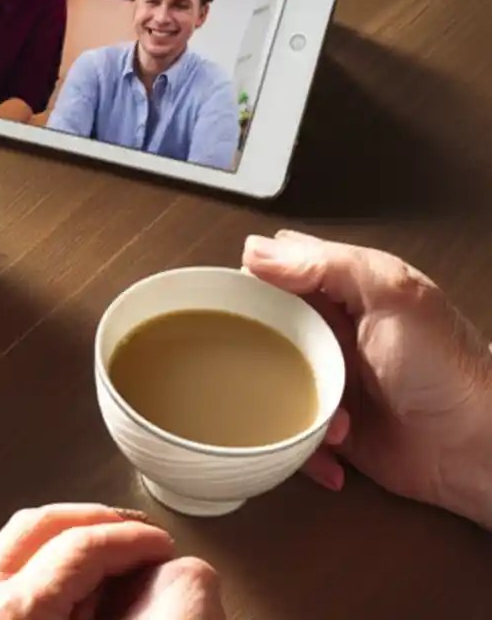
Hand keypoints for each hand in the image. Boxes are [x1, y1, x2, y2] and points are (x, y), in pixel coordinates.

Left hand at [0, 504, 224, 619]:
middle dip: (97, 520)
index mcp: (12, 610)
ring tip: (109, 543)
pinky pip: (2, 562)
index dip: (132, 539)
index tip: (162, 544)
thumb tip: (180, 574)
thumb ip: (142, 604)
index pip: (81, 546)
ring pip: (16, 536)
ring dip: (67, 532)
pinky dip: (40, 555)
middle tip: (139, 531)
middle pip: (40, 525)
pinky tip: (69, 571)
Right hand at [243, 230, 491, 527]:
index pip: (273, 273)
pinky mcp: (326, 427)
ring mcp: (326, 380)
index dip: (247, 288)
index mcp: (343, 290)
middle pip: (259, 332)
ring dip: (286, 408)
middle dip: (260, 359)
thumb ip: (328, 264)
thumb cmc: (446, 370)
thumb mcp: (394, 297)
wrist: (478, 450)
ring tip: (329, 421)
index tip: (235, 313)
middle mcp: (329, 331)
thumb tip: (255, 251)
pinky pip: (289, 434)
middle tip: (273, 374)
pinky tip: (330, 451)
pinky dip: (303, 448)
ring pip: (266, 387)